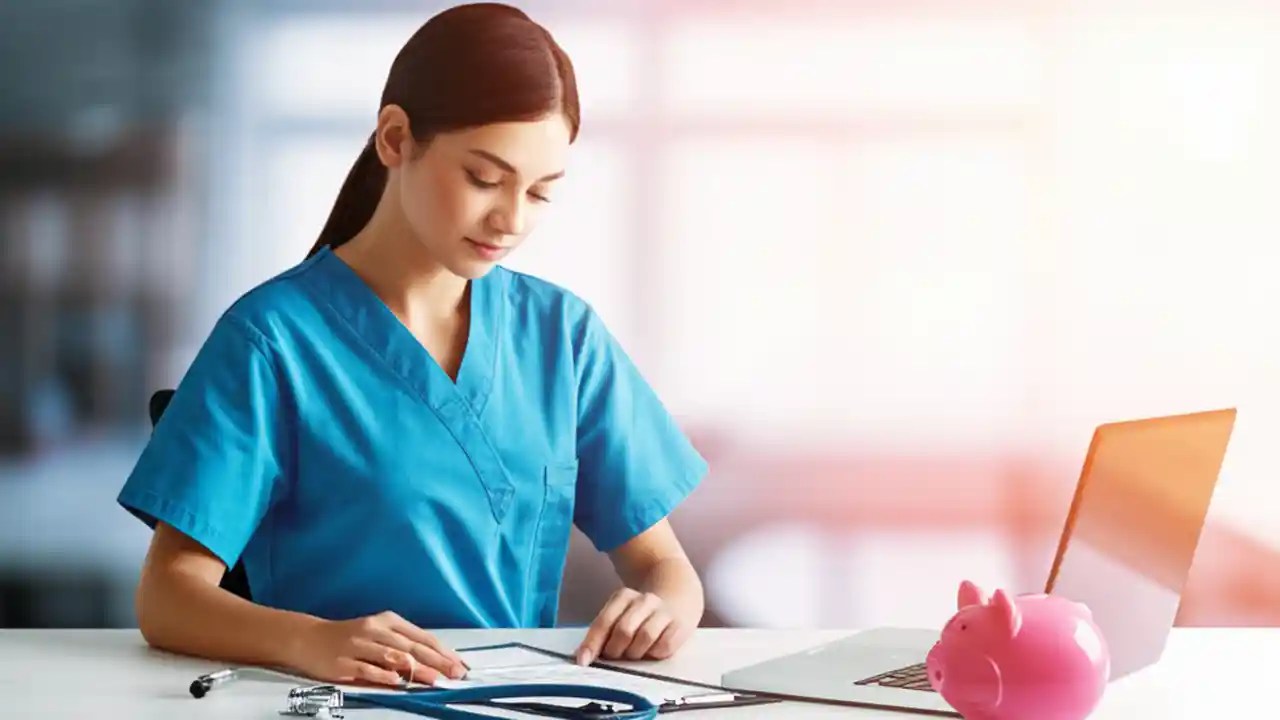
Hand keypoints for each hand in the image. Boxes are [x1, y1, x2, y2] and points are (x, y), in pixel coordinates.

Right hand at [288, 610, 466, 685]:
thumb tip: (433, 663)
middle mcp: (375, 629)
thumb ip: (402, 647)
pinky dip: (383, 675)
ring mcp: (359, 645)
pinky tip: (396, 681)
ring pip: (392, 656)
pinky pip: (367, 669)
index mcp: (388, 621)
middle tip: (453, 674)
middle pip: (411, 647)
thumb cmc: (349, 638)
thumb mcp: (378, 635)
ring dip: (416, 669)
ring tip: (433, 679)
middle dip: (436, 661)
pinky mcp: (344, 661)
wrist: (308, 638)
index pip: (422, 637)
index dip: (443, 651)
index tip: (459, 664)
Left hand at [575, 588, 692, 664]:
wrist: (679, 595)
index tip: (583, 661)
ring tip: (635, 654)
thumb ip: (601, 634)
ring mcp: (663, 611)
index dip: (592, 643)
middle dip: (615, 650)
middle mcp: (644, 600)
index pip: (604, 622)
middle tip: (616, 656)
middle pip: (624, 630)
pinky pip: (665, 646)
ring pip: (645, 637)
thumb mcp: (619, 615)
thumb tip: (581, 657)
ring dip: (636, 652)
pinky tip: (653, 651)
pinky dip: (656, 653)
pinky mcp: (680, 624)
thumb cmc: (641, 615)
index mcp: (623, 596)